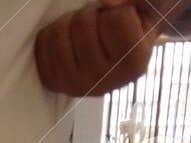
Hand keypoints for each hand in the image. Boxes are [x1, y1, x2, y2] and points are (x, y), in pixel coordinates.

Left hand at [35, 0, 165, 97]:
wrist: (122, 54)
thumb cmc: (137, 25)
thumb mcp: (147, 6)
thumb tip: (106, 2)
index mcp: (133, 65)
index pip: (115, 18)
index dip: (118, 10)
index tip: (124, 22)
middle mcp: (103, 83)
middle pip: (82, 24)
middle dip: (92, 14)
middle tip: (102, 26)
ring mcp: (75, 86)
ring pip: (59, 33)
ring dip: (71, 22)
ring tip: (87, 32)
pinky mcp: (55, 83)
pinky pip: (43, 43)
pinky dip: (54, 33)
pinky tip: (71, 42)